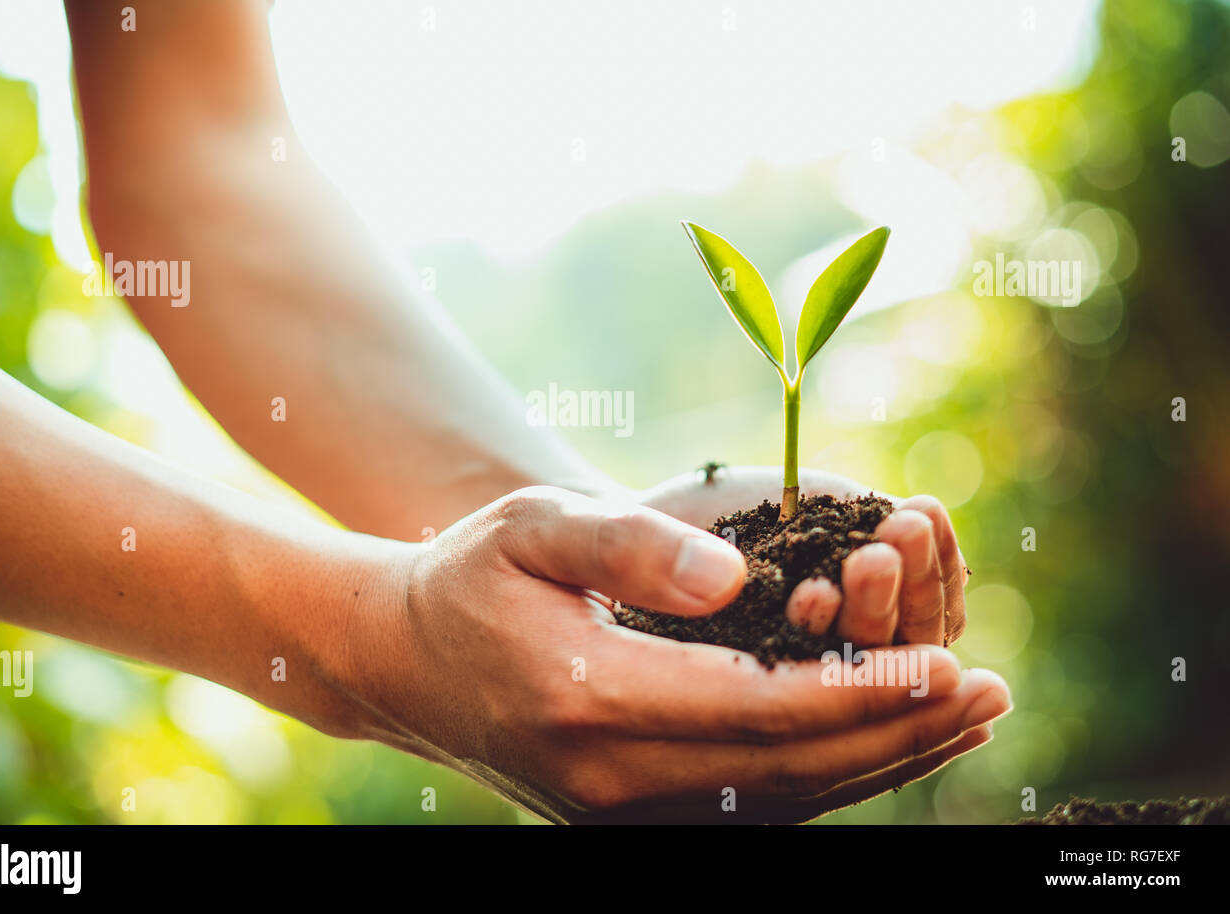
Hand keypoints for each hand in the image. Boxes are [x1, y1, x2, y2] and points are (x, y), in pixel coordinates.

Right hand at [352, 486, 1007, 822]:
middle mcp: (609, 775)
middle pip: (784, 770)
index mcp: (587, 694)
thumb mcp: (534, 527)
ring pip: (777, 803)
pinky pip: (748, 810)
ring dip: (877, 765)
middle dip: (894, 733)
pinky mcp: (626, 818)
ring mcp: (617, 810)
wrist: (408, 661)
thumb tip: (738, 574)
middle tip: (986, 694)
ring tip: (961, 722)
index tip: (943, 664)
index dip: (857, 689)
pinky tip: (877, 747)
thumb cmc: (474, 577)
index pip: (754, 707)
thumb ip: (630, 544)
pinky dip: (826, 781)